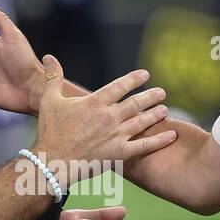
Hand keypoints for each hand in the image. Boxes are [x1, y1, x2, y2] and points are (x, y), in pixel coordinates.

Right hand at [31, 56, 176, 185]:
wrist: (53, 162)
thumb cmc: (50, 132)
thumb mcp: (50, 101)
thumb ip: (53, 78)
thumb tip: (49, 57)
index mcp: (94, 102)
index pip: (120, 86)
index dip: (134, 79)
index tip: (145, 74)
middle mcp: (109, 117)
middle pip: (136, 103)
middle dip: (151, 96)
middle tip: (161, 92)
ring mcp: (116, 136)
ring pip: (142, 121)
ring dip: (156, 114)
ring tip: (165, 110)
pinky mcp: (120, 154)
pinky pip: (144, 146)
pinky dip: (160, 140)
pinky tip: (171, 135)